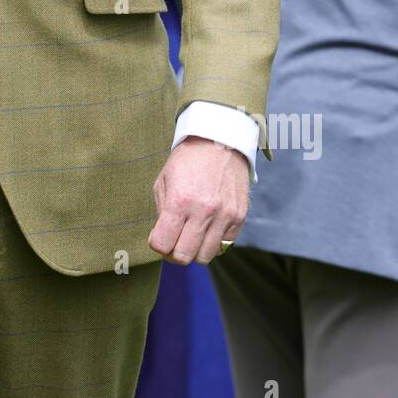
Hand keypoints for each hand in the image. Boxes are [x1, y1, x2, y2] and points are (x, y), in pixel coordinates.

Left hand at [148, 136, 248, 265]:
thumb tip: (164, 239)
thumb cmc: (187, 161)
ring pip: (205, 256)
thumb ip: (162, 212)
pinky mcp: (239, 217)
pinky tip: (208, 227)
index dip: (157, 245)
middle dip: (174, 253)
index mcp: (179, 201)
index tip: (159, 238)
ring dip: (194, 250)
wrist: (220, 141)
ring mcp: (224, 215)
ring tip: (191, 235)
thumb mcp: (164, 180)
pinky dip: (213, 242)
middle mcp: (203, 211)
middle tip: (174, 242)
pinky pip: (224, 246)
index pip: (162, 244)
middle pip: (183, 257)